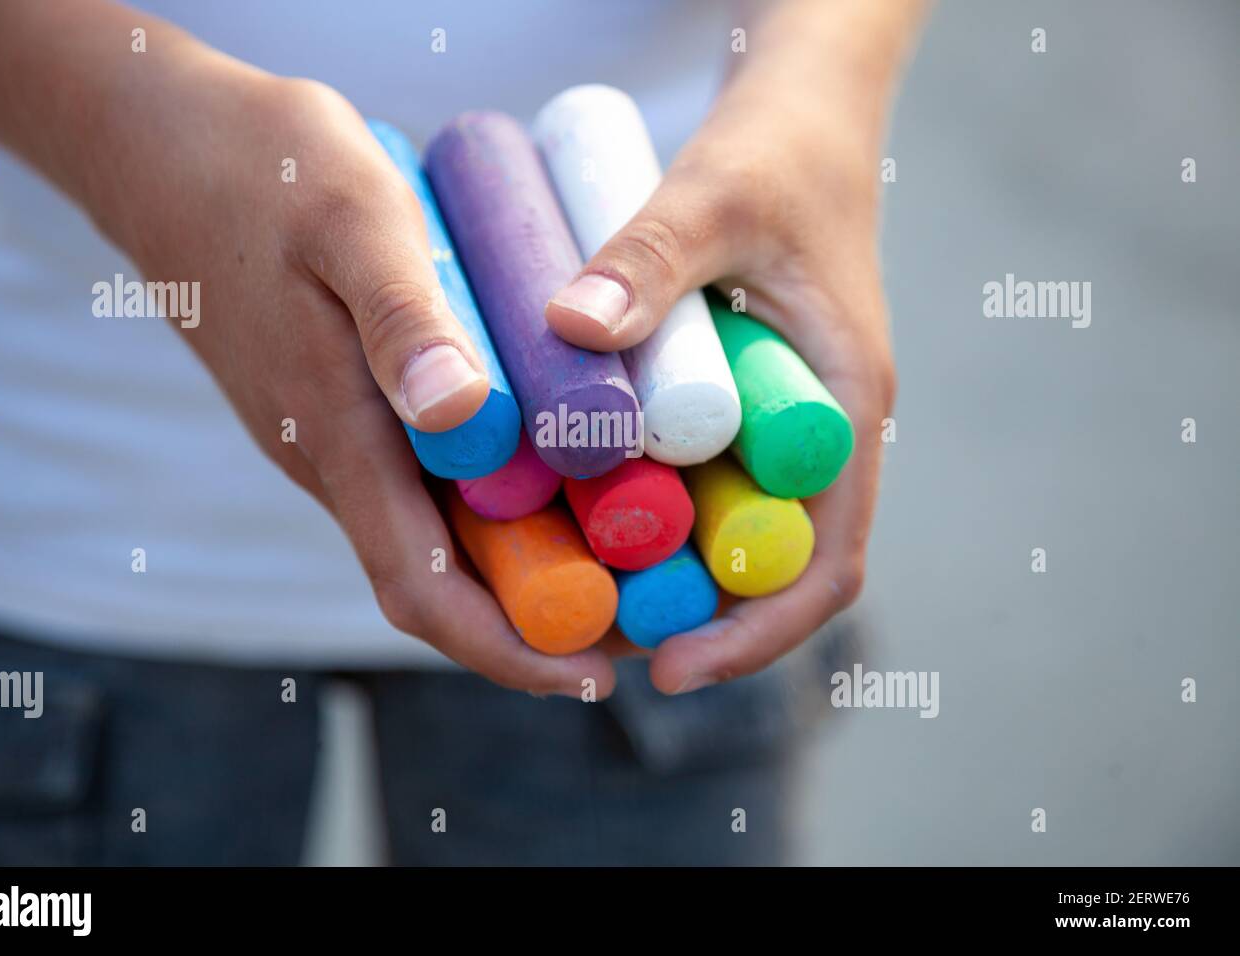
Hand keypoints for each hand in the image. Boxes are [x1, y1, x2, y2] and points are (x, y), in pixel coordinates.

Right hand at [78, 49, 617, 696]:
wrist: (160, 146)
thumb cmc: (259, 169)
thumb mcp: (348, 217)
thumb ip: (400, 316)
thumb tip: (462, 415)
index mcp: (336, 436)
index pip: (422, 588)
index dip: (508, 649)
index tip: (594, 673)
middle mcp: (334, 459)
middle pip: (445, 580)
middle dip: (542, 614)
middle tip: (649, 609)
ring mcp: (335, 436)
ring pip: (440, 530)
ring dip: (528, 559)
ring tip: (628, 551)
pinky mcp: (342, 404)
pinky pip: (426, 478)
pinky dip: (498, 498)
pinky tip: (558, 467)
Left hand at [545, 1, 918, 693]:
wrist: (804, 111)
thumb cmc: (781, 150)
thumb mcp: (719, 193)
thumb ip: (651, 255)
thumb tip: (568, 331)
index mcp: (846, 409)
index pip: (824, 563)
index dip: (755, 632)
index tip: (671, 666)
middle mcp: (816, 433)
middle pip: (763, 569)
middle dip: (686, 619)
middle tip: (588, 637)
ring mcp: (775, 421)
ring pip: (723, 532)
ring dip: (657, 573)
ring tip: (563, 593)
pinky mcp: (734, 401)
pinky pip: (693, 481)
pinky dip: (641, 513)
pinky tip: (567, 514)